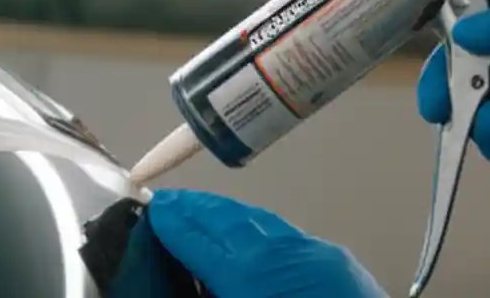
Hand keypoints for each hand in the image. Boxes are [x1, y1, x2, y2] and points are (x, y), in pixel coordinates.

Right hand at [147, 189, 386, 297]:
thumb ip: (215, 293)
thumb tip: (203, 281)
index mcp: (248, 276)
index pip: (198, 241)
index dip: (173, 224)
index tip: (154, 211)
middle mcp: (278, 253)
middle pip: (227, 220)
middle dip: (195, 208)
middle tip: (169, 201)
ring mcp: (311, 251)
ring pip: (258, 219)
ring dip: (226, 213)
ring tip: (201, 208)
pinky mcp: (335, 259)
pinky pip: (285, 231)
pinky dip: (258, 225)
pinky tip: (250, 230)